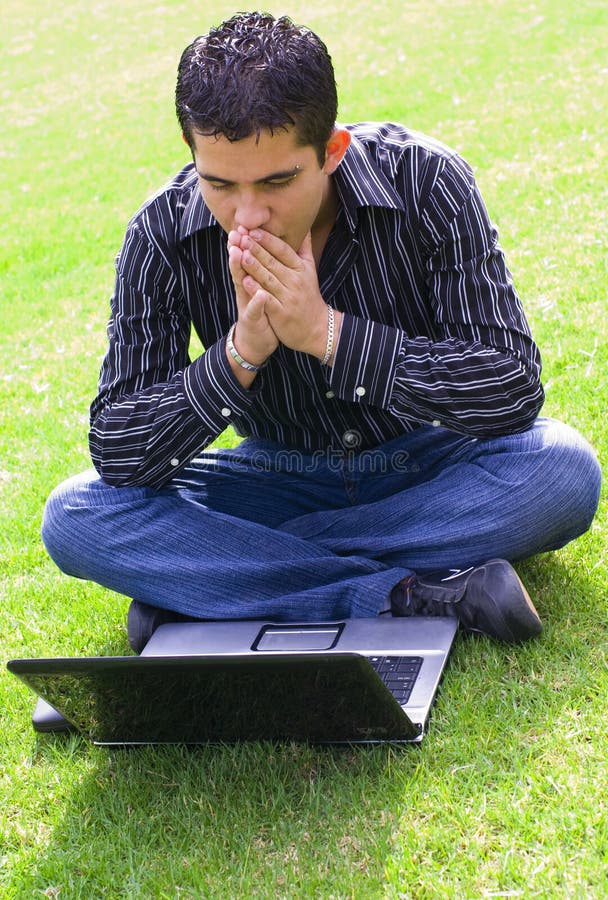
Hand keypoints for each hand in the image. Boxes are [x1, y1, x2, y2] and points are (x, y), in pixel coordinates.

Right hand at [227, 227, 277, 365]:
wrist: (256, 342)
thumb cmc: (263, 310)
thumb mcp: (265, 288)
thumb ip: (268, 270)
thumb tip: (275, 249)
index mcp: (251, 279)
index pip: (248, 257)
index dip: (245, 243)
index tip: (243, 225)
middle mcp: (245, 290)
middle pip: (240, 266)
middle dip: (237, 250)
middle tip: (234, 233)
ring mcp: (247, 304)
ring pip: (242, 284)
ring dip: (239, 270)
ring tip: (238, 254)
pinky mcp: (252, 319)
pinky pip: (254, 310)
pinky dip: (256, 302)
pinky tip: (260, 294)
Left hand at [238, 229, 334, 358]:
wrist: (317, 328)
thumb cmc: (309, 296)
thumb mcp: (310, 270)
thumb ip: (305, 248)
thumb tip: (305, 225)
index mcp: (301, 269)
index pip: (283, 250)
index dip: (268, 240)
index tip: (253, 229)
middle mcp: (295, 281)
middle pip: (273, 262)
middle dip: (257, 249)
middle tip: (242, 236)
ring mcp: (288, 297)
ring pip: (268, 279)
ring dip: (254, 266)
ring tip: (241, 254)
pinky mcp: (281, 313)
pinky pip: (267, 300)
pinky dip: (256, 290)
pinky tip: (244, 281)